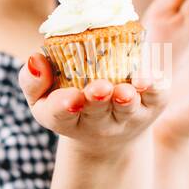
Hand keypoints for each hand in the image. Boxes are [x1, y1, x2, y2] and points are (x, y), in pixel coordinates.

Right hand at [18, 52, 167, 158]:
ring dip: (127, 98)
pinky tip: (150, 77)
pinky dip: (154, 87)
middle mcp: (98, 122)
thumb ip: (32, 81)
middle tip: (99, 88)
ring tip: (126, 90)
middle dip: (98, 99)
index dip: (63, 107)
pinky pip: (156, 97)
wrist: (111, 129)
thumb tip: (35, 59)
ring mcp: (127, 116)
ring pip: (127, 108)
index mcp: (67, 119)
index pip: (61, 115)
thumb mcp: (42, 98)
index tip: (69, 98)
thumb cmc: (70, 102)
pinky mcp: (152, 106)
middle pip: (97, 112)